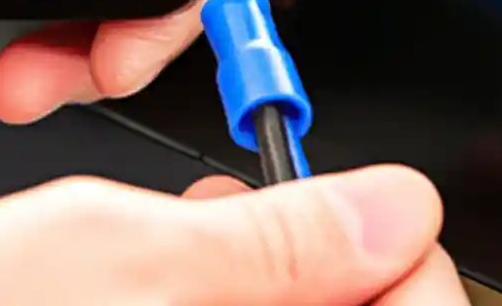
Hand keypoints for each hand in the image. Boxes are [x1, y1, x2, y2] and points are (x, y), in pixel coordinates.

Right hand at [0, 166, 465, 304]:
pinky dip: (202, 296)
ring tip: (188, 235)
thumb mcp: (99, 255)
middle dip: (323, 260)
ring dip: (255, 272)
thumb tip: (391, 210)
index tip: (357, 205)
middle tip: (258, 211)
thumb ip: (267, 243)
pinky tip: (152, 276)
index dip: (402, 252)